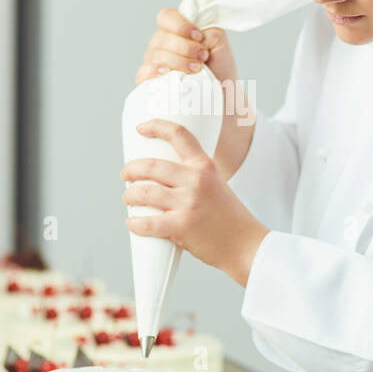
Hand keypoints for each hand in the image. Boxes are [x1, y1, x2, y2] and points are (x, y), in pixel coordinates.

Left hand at [121, 118, 268, 287]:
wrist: (246, 245)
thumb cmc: (230, 218)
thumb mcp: (217, 185)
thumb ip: (194, 178)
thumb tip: (163, 179)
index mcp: (205, 166)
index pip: (179, 135)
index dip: (156, 126)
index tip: (141, 128)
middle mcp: (196, 180)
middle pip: (151, 166)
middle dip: (131, 169)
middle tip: (126, 174)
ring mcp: (188, 203)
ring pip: (144, 192)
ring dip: (129, 195)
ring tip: (128, 198)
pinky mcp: (181, 227)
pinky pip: (147, 223)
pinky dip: (135, 223)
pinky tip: (132, 223)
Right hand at [134, 7, 252, 179]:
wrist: (221, 101)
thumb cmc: (220, 73)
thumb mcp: (220, 46)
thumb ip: (208, 31)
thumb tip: (195, 34)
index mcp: (177, 32)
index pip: (166, 17)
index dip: (179, 24)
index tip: (197, 37)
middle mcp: (162, 46)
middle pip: (161, 37)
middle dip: (183, 47)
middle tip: (202, 58)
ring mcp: (153, 64)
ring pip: (154, 54)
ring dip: (176, 61)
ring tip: (196, 71)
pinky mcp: (148, 84)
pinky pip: (142, 73)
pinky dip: (154, 71)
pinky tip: (166, 75)